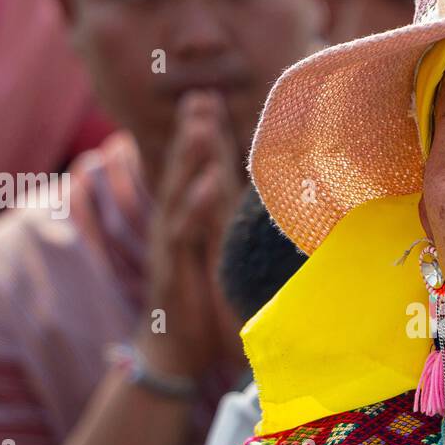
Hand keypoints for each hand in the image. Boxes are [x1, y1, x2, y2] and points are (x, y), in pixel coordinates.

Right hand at [137, 90, 244, 379]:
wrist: (180, 351)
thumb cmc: (207, 304)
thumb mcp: (228, 258)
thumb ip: (238, 227)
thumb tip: (274, 202)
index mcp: (192, 219)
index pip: (201, 169)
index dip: (206, 133)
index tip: (213, 95)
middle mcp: (177, 225)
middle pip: (185, 170)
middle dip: (193, 131)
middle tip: (202, 94)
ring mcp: (171, 245)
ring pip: (179, 193)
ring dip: (191, 158)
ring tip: (202, 124)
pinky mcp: (172, 270)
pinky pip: (183, 235)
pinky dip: (193, 208)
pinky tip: (203, 186)